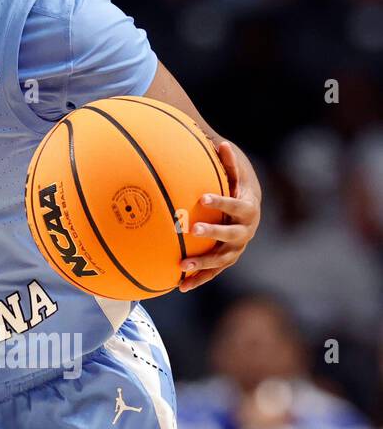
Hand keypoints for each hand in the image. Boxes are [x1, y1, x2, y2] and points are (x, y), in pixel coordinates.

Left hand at [179, 140, 261, 291]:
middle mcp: (247, 230)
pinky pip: (213, 272)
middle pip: (232, 235)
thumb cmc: (237, 184)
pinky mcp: (227, 259)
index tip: (202, 197)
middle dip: (213, 233)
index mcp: (249, 208)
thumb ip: (229, 162)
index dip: (222, 202)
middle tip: (193, 230)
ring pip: (222, 259)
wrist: (247, 208)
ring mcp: (237, 248)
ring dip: (203, 264)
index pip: (237, 205)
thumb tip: (220, 143)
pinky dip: (198, 278)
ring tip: (182, 265)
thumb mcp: (236, 172)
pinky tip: (179, 285)